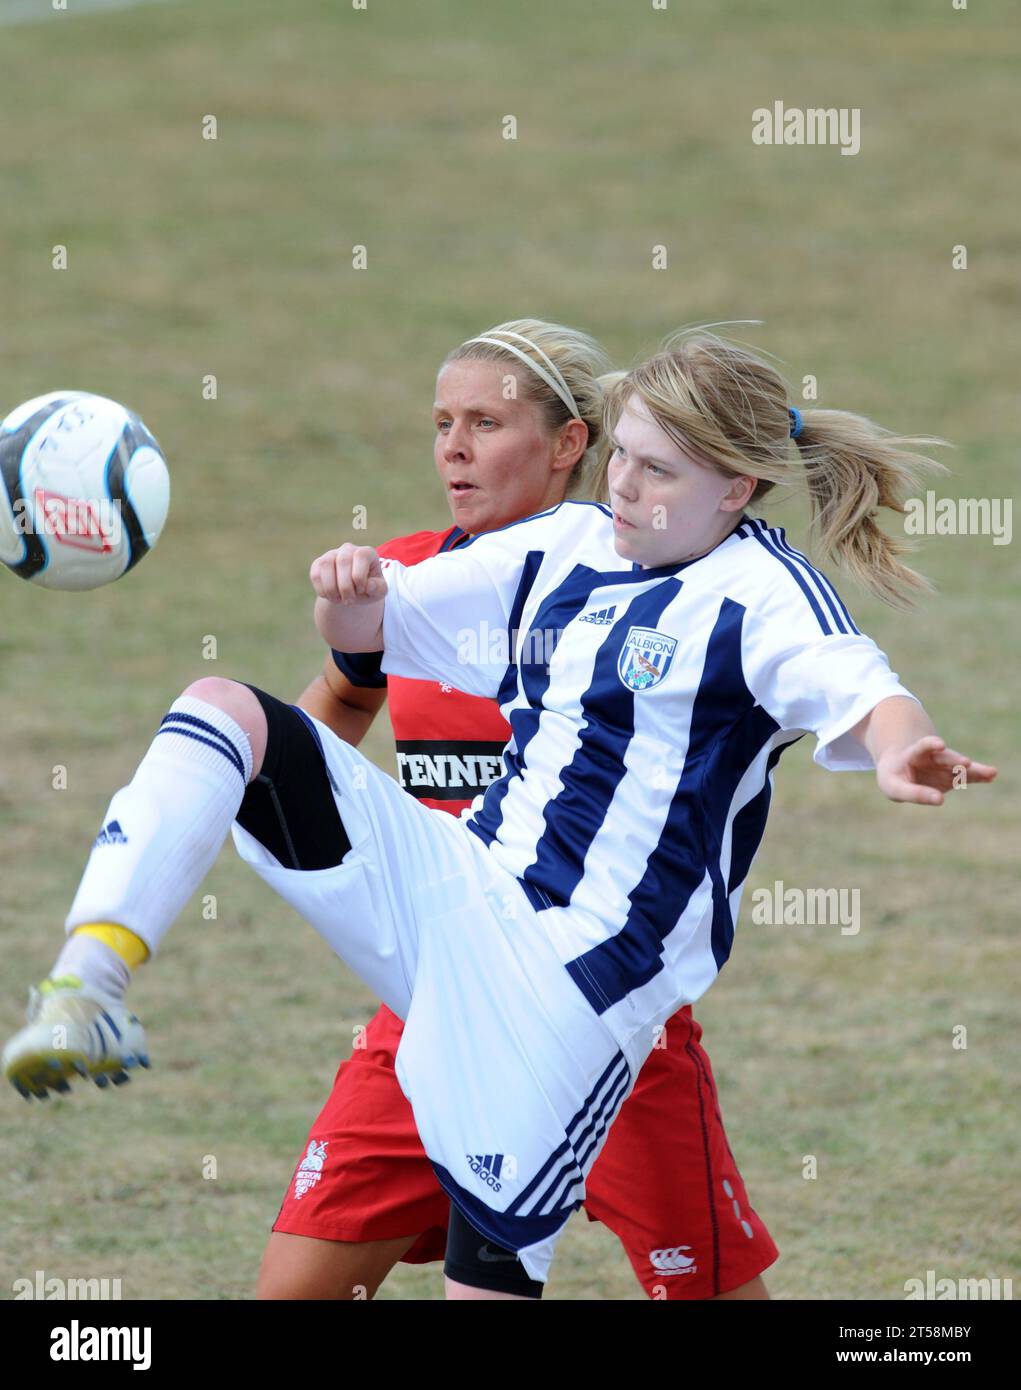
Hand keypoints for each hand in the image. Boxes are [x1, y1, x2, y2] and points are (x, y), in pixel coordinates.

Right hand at [310, 544, 387, 604]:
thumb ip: (379, 588)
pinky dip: (322, 589)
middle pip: (343, 561)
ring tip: (338, 599)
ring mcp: (331, 554)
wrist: (353, 592)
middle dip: (345, 586)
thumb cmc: (368, 589)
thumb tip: (368, 585)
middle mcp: (348, 549)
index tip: (361, 590)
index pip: (361, 556)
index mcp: (366, 553)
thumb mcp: (379, 591)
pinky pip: (315, 574)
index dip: (360, 576)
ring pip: (326, 565)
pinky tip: (330, 596)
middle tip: (349, 601)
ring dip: (331, 588)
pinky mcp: (319, 564)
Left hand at [875, 735, 996, 805]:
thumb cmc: (894, 778)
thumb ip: (914, 793)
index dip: (930, 744)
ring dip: (974, 770)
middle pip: (945, 757)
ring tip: (991, 773)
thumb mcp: (895, 788)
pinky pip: (967, 776)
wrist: (899, 771)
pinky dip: (978, 777)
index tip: (941, 744)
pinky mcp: (952, 776)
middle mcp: (932, 757)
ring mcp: (944, 766)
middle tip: (966, 763)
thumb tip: (940, 800)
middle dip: (955, 760)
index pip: (922, 747)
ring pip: (960, 767)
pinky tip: (991, 776)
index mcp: (913, 755)